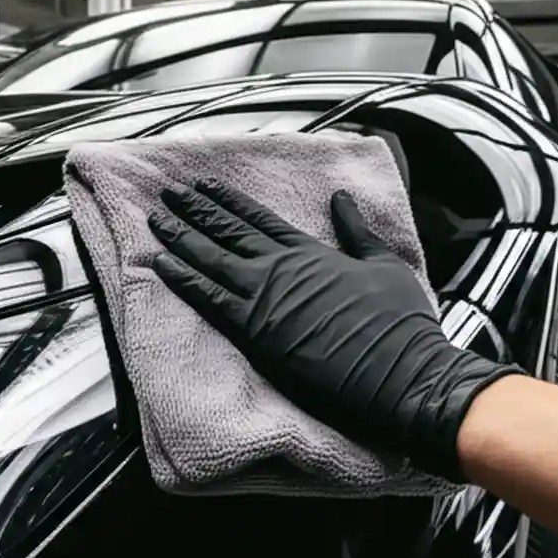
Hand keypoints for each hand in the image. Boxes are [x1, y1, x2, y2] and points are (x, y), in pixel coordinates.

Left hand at [147, 179, 522, 481]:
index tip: (205, 186)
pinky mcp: (256, 331)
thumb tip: (341, 199)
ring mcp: (266, 298)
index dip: (228, 200)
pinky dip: (183, 278)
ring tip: (156, 220)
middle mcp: (282, 268)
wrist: (401, 371)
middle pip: (227, 231)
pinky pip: (208, 298)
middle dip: (195, 210)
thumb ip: (355, 230)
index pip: (259, 218)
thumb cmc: (399, 325)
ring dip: (180, 237)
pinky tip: (162, 264)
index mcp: (311, 253)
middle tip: (168, 193)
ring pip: (210, 259)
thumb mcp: (383, 263)